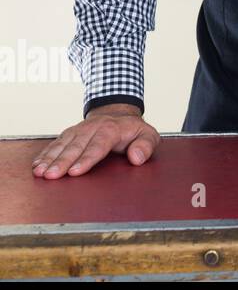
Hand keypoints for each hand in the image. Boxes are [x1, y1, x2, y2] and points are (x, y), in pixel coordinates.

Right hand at [31, 103, 159, 178]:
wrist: (117, 113)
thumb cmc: (133, 130)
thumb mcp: (148, 135)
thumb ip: (146, 146)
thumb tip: (137, 158)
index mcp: (112, 129)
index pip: (98, 145)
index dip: (86, 159)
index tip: (76, 171)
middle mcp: (92, 129)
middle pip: (76, 146)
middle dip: (63, 161)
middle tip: (52, 175)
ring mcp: (79, 130)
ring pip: (63, 144)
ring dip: (50, 158)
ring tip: (40, 172)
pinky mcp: (69, 134)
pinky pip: (55, 143)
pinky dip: (45, 154)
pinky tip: (37, 165)